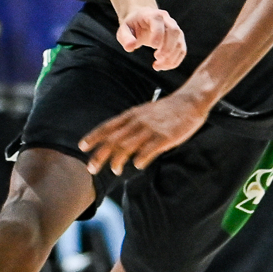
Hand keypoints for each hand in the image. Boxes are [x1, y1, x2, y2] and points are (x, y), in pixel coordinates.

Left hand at [81, 87, 209, 174]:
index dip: (94, 137)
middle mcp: (137, 122)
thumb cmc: (166, 110)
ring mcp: (151, 129)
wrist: (190, 101)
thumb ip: (130, 124)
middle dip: (100, 155)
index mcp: (131, 115)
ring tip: (115, 170)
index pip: (107, 126)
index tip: (82, 147)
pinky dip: (141, 159)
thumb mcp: (144, 112)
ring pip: (127, 146)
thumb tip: (116, 141)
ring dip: (118, 160)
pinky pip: (149, 150)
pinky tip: (138, 165)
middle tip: (91, 169)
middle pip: (113, 140)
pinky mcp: (165, 137)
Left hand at [115, 7, 185, 70]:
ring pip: (179, 43)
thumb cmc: (132, 26)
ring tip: (156, 66)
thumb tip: (129, 47)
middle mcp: (167, 21)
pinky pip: (181, 51)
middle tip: (157, 57)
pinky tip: (162, 67)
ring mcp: (175, 30)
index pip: (159, 22)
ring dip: (170, 57)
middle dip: (168, 47)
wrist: (142, 21)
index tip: (153, 46)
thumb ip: (125, 37)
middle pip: (174, 31)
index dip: (158, 33)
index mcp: (153, 15)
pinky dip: (174, 61)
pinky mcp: (178, 40)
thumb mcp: (124, 30)